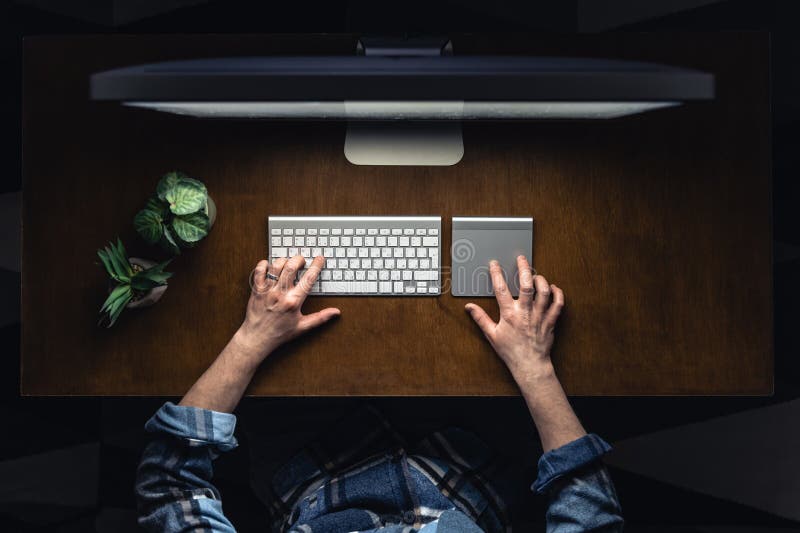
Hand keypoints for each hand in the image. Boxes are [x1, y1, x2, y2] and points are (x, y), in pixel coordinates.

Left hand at [237, 255, 340, 360]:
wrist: (257, 338)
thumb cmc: (279, 333)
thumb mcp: (303, 327)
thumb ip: (320, 318)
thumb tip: (336, 312)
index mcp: (293, 302)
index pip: (308, 279)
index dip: (316, 266)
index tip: (319, 259)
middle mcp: (280, 294)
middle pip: (291, 267)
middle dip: (299, 259)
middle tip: (302, 260)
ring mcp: (267, 291)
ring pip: (276, 266)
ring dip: (284, 260)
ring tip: (288, 263)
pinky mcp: (257, 290)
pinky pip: (259, 271)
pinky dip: (264, 265)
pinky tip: (269, 267)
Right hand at [465, 256, 563, 382]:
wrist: (529, 365)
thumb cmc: (511, 352)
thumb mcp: (491, 335)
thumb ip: (480, 318)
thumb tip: (469, 307)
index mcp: (509, 315)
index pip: (500, 289)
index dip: (496, 274)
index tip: (494, 264)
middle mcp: (525, 313)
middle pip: (527, 285)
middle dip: (524, 269)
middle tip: (522, 259)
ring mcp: (539, 316)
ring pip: (544, 292)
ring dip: (541, 280)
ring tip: (536, 275)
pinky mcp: (550, 321)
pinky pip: (558, 304)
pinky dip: (557, 293)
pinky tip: (553, 288)